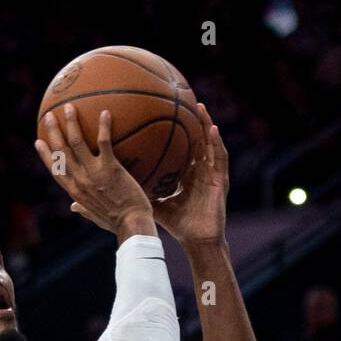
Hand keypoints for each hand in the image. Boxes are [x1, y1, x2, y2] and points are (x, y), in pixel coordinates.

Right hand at [35, 106, 154, 238]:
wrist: (132, 225)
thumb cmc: (116, 223)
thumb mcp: (95, 217)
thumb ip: (83, 210)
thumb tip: (73, 208)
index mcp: (75, 192)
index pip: (55, 170)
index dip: (45, 155)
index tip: (39, 141)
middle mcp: (80, 180)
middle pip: (61, 151)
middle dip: (53, 131)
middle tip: (49, 115)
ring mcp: (93, 173)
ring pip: (76, 142)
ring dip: (71, 122)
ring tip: (70, 106)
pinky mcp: (110, 168)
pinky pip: (104, 142)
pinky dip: (104, 126)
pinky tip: (105, 112)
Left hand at [150, 104, 227, 248]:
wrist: (198, 241)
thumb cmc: (179, 226)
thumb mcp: (155, 204)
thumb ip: (140, 192)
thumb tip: (118, 185)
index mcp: (186, 176)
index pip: (181, 149)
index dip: (176, 132)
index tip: (165, 114)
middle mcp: (200, 171)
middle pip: (196, 141)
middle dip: (190, 121)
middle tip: (181, 99)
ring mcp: (212, 175)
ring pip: (209, 144)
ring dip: (206, 124)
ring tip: (199, 106)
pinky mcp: (221, 181)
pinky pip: (220, 158)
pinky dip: (217, 143)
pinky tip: (213, 128)